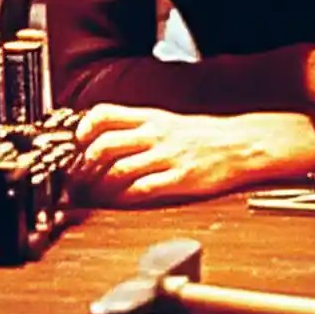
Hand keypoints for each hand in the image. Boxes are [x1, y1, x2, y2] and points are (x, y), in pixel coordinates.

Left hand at [73, 104, 261, 205]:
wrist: (239, 144)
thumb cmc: (201, 134)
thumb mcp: (165, 119)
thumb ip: (136, 124)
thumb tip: (101, 132)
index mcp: (149, 117)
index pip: (105, 113)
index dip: (83, 127)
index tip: (75, 141)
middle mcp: (154, 134)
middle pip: (105, 144)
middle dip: (84, 164)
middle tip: (77, 176)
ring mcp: (166, 156)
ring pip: (119, 169)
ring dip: (100, 184)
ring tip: (93, 192)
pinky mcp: (179, 178)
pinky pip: (143, 188)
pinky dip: (125, 196)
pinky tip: (119, 199)